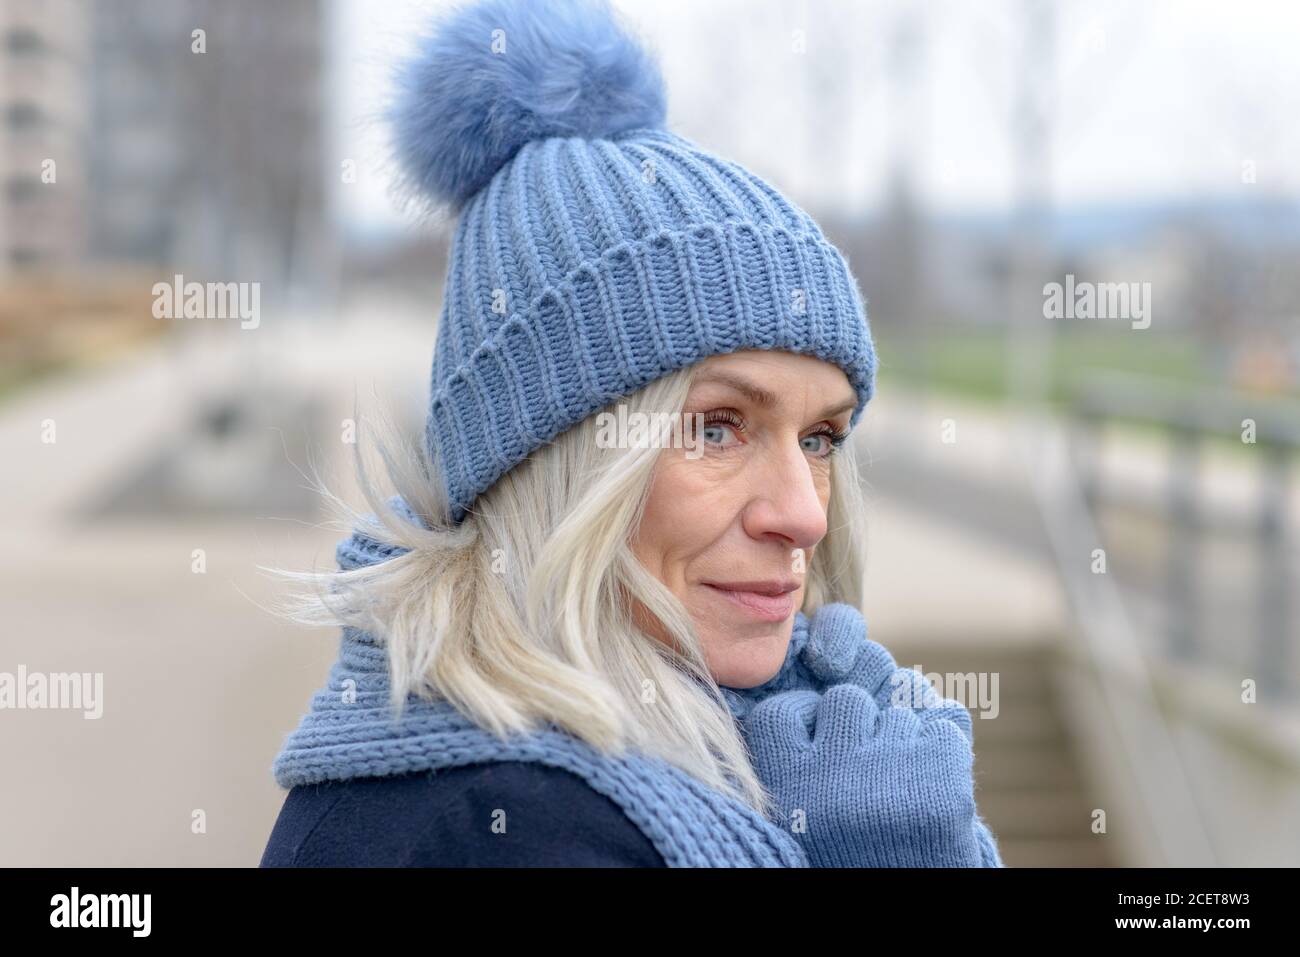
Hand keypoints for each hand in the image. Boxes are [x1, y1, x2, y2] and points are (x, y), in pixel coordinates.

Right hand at [742, 683, 983, 866]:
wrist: (912, 900)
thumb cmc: (851, 852)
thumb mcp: (802, 813)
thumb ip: (798, 753)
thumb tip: (817, 662)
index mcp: (787, 791)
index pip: (777, 715)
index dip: (800, 717)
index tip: (815, 740)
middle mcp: (833, 780)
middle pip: (845, 699)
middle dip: (860, 724)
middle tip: (867, 773)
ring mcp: (890, 777)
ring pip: (899, 709)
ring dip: (904, 740)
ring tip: (902, 790)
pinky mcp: (944, 783)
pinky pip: (948, 720)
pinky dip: (946, 744)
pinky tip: (937, 780)